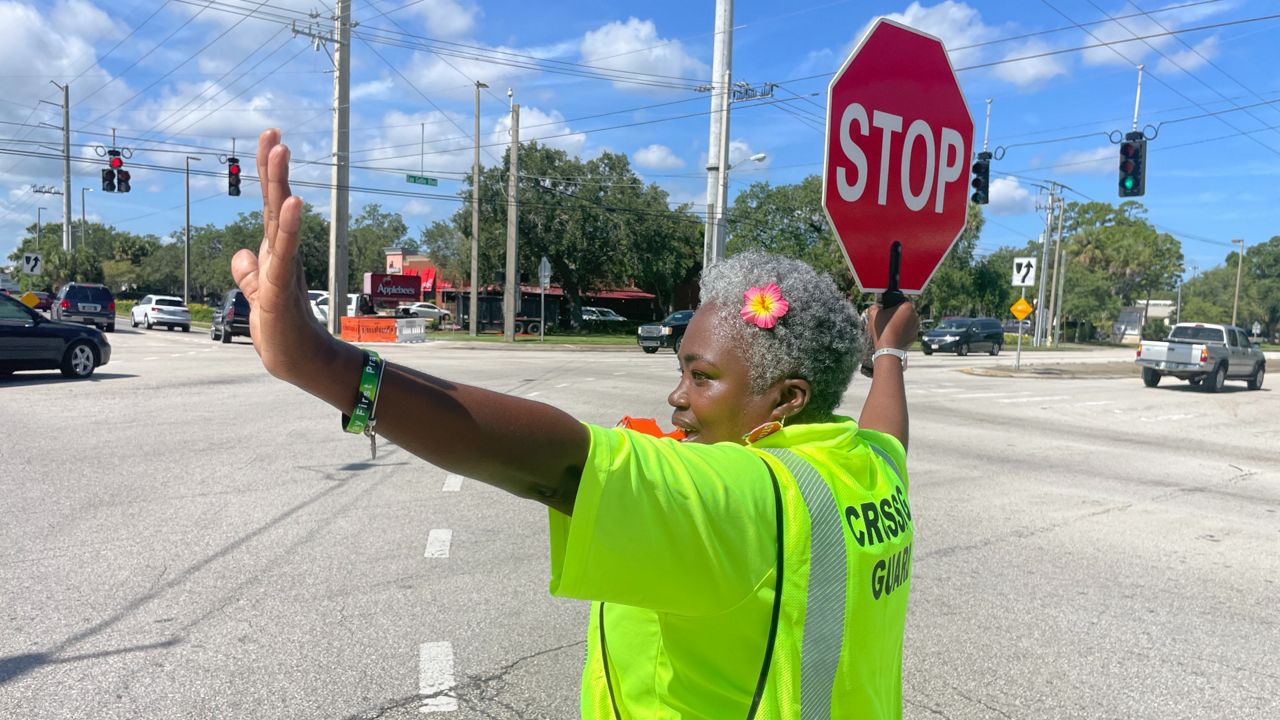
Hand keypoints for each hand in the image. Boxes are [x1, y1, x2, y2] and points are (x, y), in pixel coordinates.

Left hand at [230, 129, 331, 382]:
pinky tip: (293, 202)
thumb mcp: (256, 295)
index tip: (269, 140)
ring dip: (280, 184)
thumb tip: (241, 252)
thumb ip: (247, 273)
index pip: (268, 206)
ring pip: (279, 220)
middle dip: (272, 169)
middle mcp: (282, 254)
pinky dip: (287, 226)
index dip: (266, 174)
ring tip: (281, 152)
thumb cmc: (281, 330)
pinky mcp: (280, 288)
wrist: (297, 362)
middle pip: (274, 204)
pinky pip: (283, 252)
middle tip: (274, 134)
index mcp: (274, 253)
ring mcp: (283, 268)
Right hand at [866, 300, 918, 352]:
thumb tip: (875, 307)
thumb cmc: (882, 330)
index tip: (887, 308)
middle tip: (888, 318)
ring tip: (891, 327)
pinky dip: (903, 331)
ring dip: (902, 322)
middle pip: (906, 310)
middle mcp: (915, 315)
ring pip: (908, 320)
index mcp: (907, 306)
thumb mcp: (874, 315)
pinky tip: (895, 334)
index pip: (901, 300)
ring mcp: (916, 326)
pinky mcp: (915, 336)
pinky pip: (909, 330)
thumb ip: (874, 307)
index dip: (893, 303)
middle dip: (898, 313)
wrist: (888, 349)